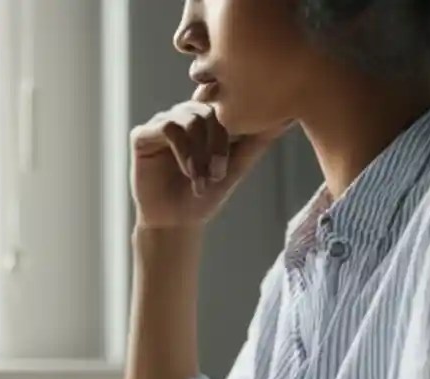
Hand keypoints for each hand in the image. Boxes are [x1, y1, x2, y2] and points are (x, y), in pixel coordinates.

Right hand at [131, 100, 288, 230]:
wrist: (175, 222)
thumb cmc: (204, 195)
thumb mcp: (237, 166)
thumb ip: (257, 140)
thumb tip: (287, 117)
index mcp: (205, 119)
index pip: (226, 106)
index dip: (235, 129)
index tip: (235, 160)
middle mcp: (182, 116)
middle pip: (209, 110)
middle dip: (218, 144)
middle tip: (219, 174)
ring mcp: (161, 123)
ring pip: (189, 117)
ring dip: (200, 152)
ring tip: (202, 179)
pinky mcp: (142, 135)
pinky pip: (168, 127)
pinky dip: (183, 152)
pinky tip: (187, 173)